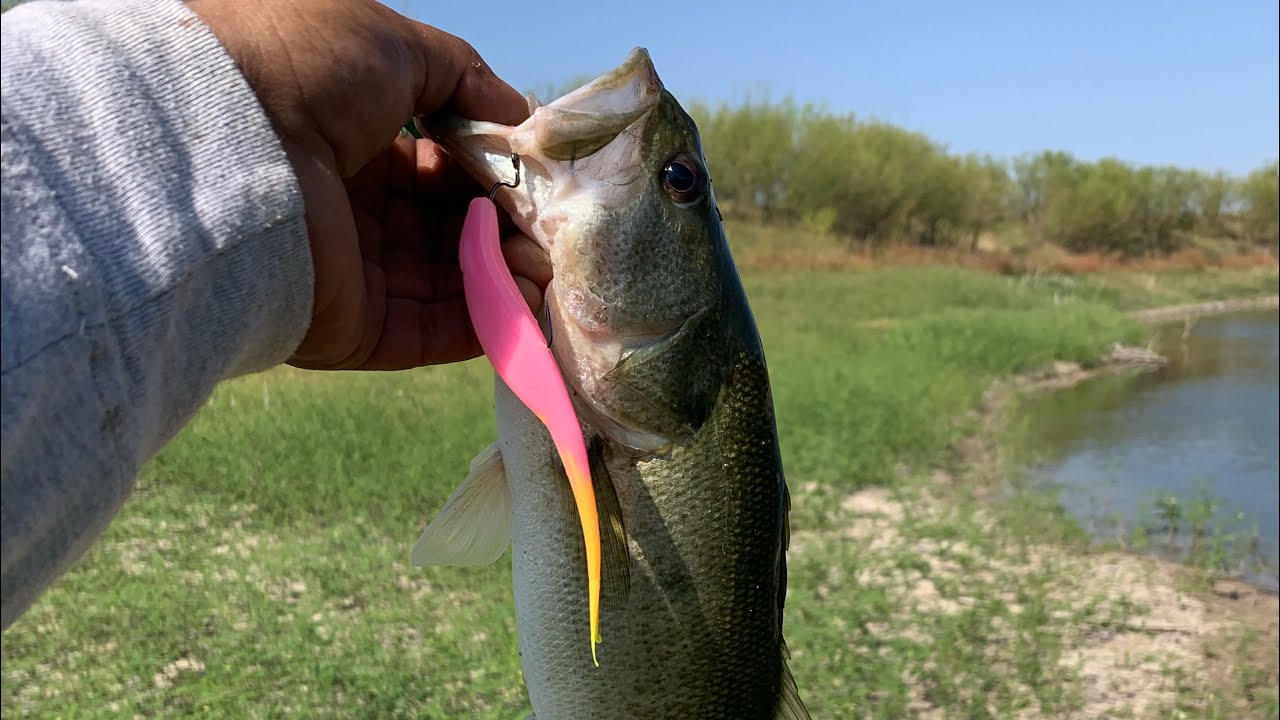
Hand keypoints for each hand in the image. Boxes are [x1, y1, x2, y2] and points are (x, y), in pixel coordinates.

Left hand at [189, 0, 548, 369]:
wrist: (229, 140)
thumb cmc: (304, 72)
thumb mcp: (393, 46)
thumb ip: (462, 77)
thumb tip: (518, 116)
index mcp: (348, 144)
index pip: (433, 168)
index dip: (488, 173)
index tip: (536, 177)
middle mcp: (347, 211)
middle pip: (445, 229)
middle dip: (505, 228)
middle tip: (554, 227)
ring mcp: (348, 274)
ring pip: (446, 283)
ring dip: (505, 274)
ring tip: (551, 264)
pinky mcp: (351, 328)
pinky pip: (430, 331)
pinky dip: (484, 318)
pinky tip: (527, 297)